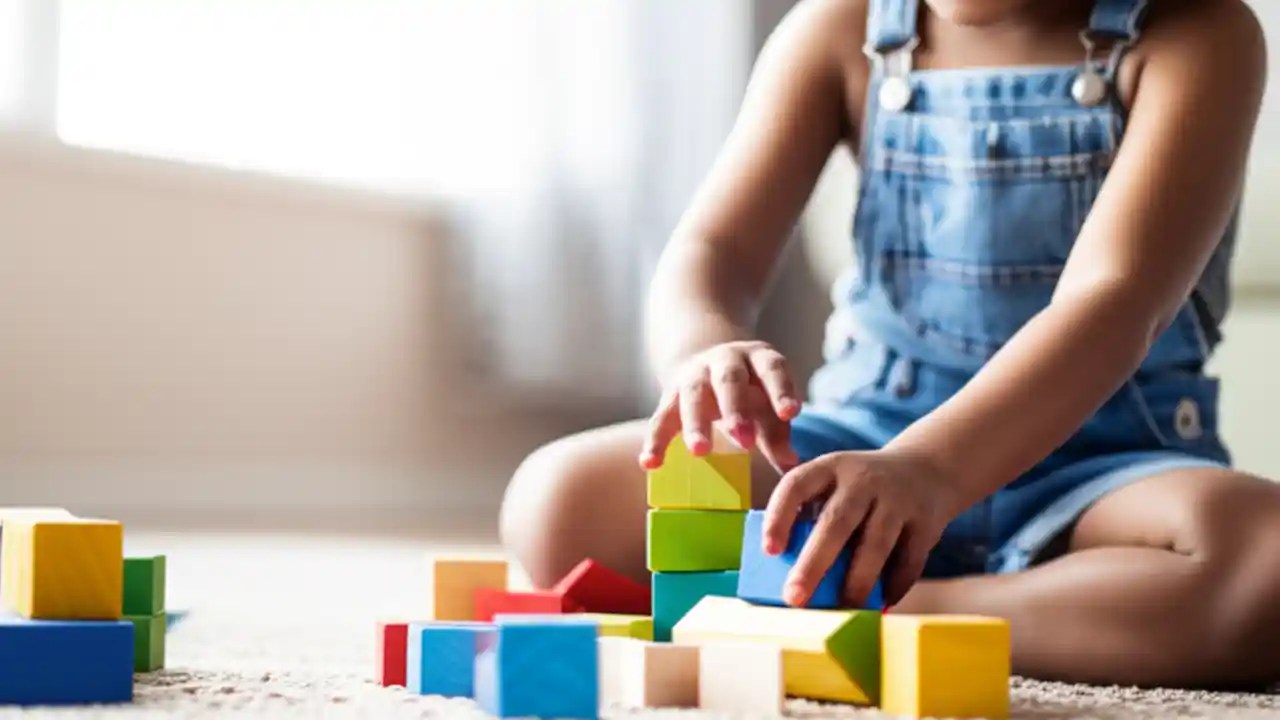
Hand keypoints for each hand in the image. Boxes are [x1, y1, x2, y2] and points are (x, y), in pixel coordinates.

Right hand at [639, 341, 801, 471]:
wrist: (704, 366)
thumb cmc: (749, 393)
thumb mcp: (767, 406)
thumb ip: (777, 434)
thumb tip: (791, 464)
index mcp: (757, 359)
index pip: (772, 369)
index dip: (781, 390)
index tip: (790, 414)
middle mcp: (724, 361)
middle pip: (729, 380)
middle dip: (736, 409)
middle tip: (744, 441)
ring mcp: (694, 375)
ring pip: (693, 395)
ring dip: (696, 424)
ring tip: (700, 452)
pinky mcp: (670, 396)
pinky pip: (660, 418)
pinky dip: (655, 441)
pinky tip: (649, 463)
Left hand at [763, 450, 959, 607]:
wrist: (927, 468)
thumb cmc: (862, 489)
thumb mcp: (835, 484)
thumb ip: (811, 514)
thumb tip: (785, 571)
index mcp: (830, 468)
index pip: (796, 485)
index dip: (779, 517)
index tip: (769, 551)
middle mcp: (863, 480)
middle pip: (836, 522)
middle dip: (814, 563)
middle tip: (794, 598)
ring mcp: (897, 499)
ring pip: (875, 545)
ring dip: (856, 582)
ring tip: (841, 610)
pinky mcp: (926, 522)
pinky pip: (909, 560)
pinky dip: (894, 587)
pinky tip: (879, 605)